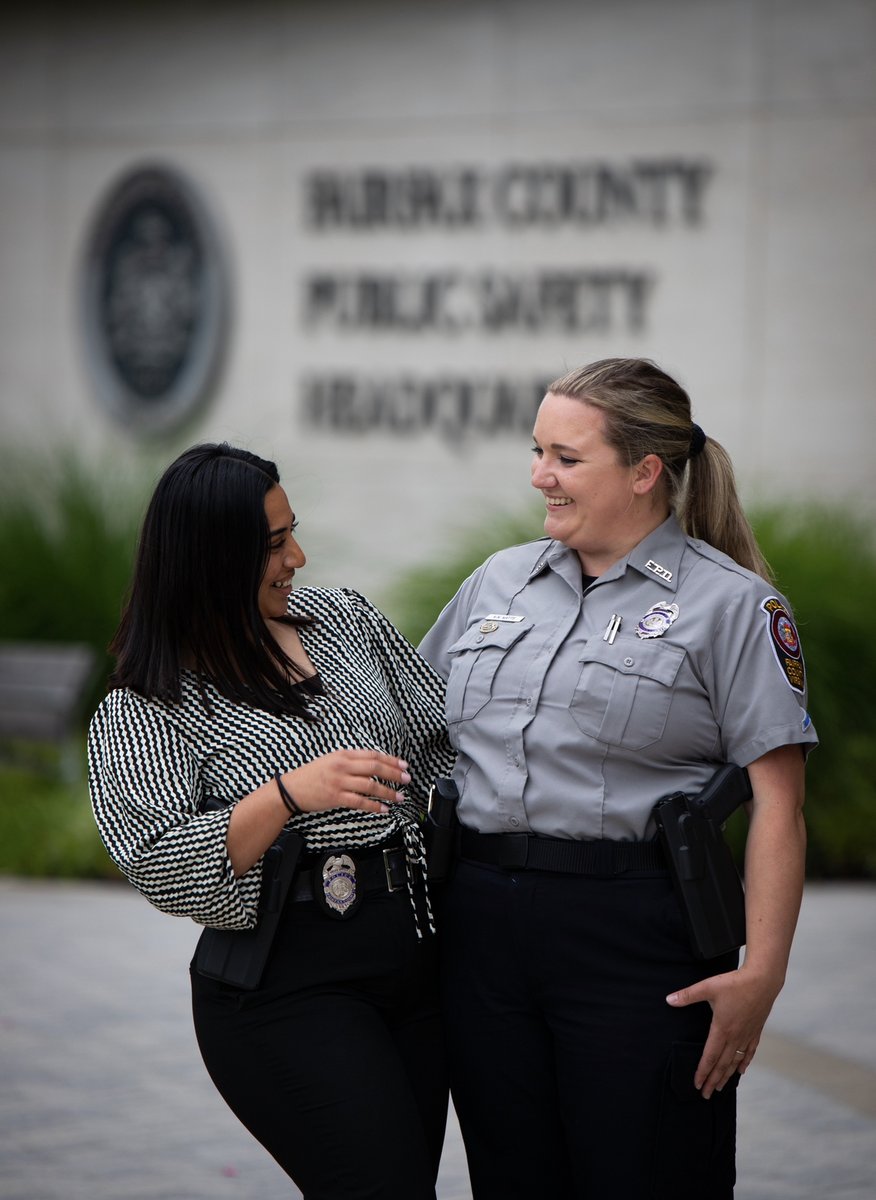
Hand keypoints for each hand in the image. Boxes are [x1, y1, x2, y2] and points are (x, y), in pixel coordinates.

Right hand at [281, 749, 410, 815]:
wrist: (291, 789)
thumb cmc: (311, 775)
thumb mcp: (331, 760)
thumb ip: (350, 761)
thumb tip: (373, 765)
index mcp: (343, 755)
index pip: (373, 755)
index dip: (391, 760)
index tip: (403, 765)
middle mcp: (343, 766)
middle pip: (375, 767)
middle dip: (394, 774)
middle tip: (407, 779)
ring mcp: (340, 782)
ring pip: (371, 785)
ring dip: (388, 792)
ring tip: (400, 797)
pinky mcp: (336, 797)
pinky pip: (360, 802)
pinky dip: (375, 806)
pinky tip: (384, 809)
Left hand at [665, 965, 782, 1098]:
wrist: (763, 980)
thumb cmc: (735, 983)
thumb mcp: (708, 987)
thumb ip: (688, 995)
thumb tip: (669, 1000)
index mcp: (722, 1029)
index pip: (710, 1056)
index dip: (703, 1071)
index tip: (697, 1084)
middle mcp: (735, 1036)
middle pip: (722, 1064)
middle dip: (713, 1080)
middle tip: (706, 1095)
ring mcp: (747, 1035)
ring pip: (735, 1061)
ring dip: (727, 1076)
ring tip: (720, 1087)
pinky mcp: (756, 1031)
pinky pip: (750, 1052)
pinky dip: (744, 1063)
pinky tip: (741, 1071)